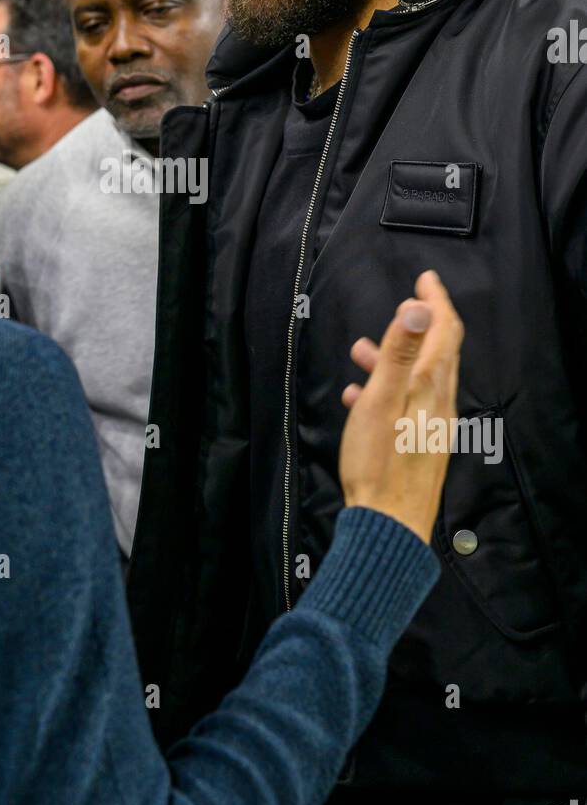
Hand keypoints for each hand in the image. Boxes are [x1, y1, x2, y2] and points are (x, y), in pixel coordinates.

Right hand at [338, 270, 463, 544]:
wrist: (388, 526)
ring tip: (361, 351)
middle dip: (419, 325)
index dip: (436, 301)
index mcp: (431, 388)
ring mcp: (431, 428)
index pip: (444, 332)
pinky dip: (387, 389)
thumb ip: (398, 353)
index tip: (425, 279)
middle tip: (403, 303)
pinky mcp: (419, 447)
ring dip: (394, 359)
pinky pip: (406, 406)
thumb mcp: (382, 401)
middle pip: (438, 354)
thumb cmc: (379, 464)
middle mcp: (439, 405)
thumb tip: (418, 307)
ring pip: (417, 380)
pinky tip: (359, 397)